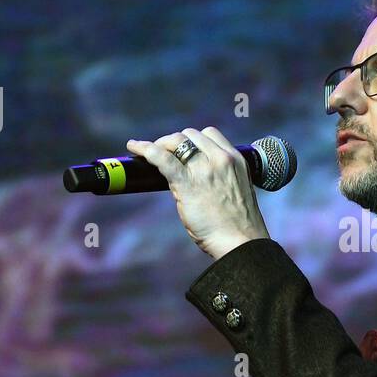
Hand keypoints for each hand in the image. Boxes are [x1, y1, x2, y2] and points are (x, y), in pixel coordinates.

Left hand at [126, 127, 269, 260]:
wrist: (241, 242)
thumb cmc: (239, 224)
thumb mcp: (236, 189)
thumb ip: (221, 177)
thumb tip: (196, 178)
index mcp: (236, 159)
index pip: (209, 134)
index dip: (193, 140)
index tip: (183, 150)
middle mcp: (221, 159)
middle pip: (191, 134)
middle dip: (175, 142)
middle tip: (164, 154)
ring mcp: (204, 169)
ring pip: (176, 140)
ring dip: (161, 144)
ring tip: (149, 152)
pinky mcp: (187, 183)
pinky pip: (162, 158)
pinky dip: (146, 149)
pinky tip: (135, 147)